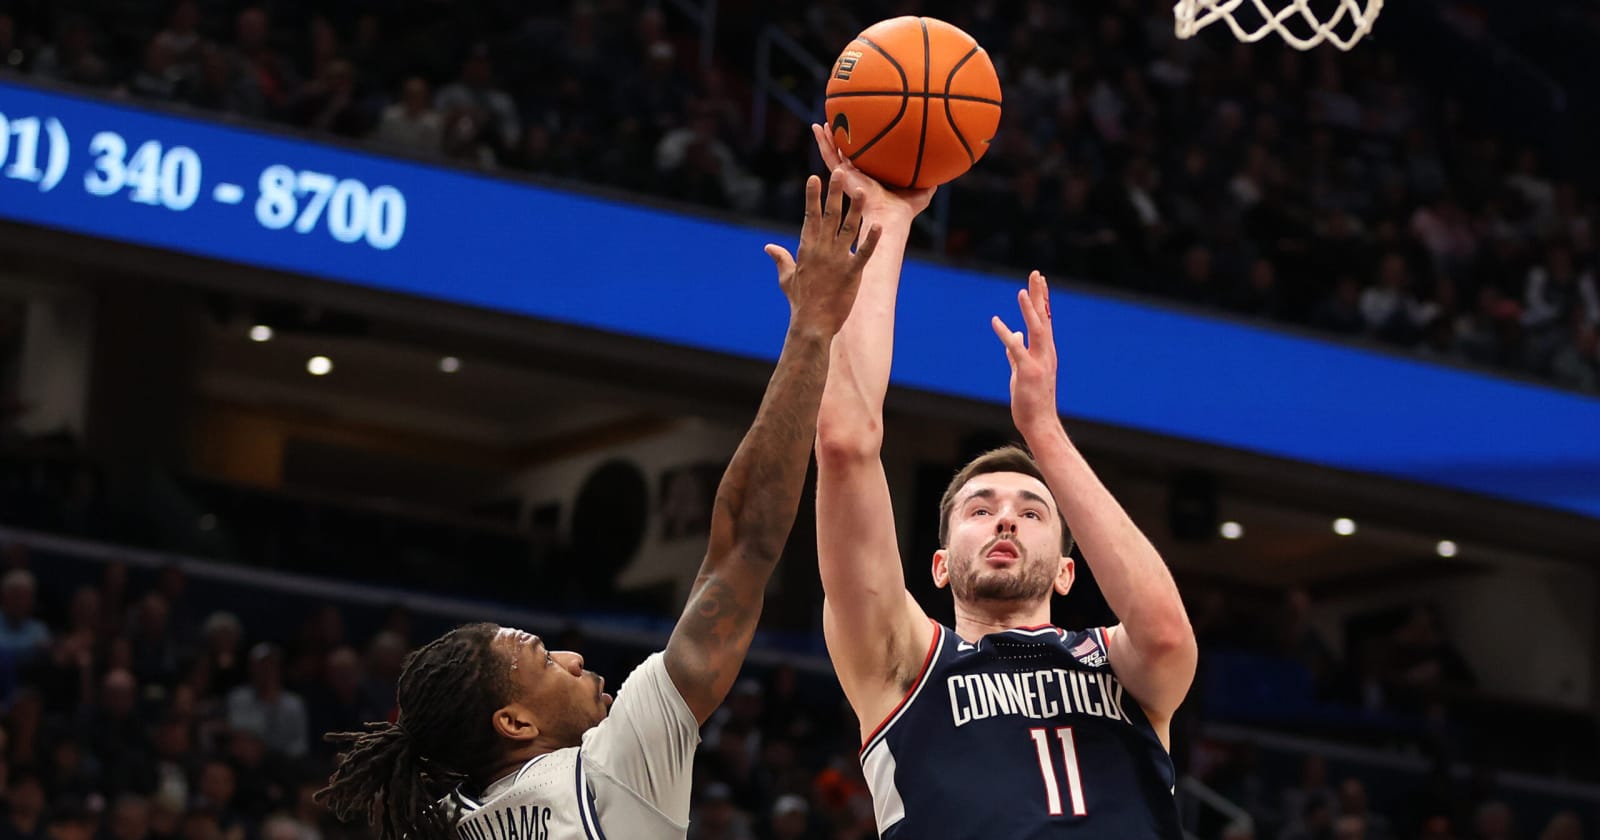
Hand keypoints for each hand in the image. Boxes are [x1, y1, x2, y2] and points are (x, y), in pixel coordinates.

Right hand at [766, 170, 883, 335]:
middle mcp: (821, 251)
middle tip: (841, 172)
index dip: (812, 197)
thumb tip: (769, 248)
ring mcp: (837, 261)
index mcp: (806, 249)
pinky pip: (864, 254)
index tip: (814, 178)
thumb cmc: (800, 303)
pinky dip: (871, 240)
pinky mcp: (852, 274)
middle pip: (830, 216)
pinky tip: (878, 225)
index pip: (810, 217)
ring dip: (855, 209)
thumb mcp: (786, 279)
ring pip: (848, 229)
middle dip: (835, 193)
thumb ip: (781, 259)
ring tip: (862, 190)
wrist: (812, 324)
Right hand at [811, 123, 935, 219]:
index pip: (865, 163)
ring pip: (834, 153)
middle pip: (847, 156)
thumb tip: (943, 167)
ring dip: (827, 138)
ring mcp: (848, 176)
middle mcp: (859, 177)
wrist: (889, 217)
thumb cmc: (905, 210)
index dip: (861, 151)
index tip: (858, 138)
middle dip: (841, 142)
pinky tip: (817, 127)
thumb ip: (930, 180)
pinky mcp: (842, 176)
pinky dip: (823, 141)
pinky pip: (829, 155)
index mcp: (874, 180)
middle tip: (836, 127)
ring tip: (821, 124)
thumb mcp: (922, 191)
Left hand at [990, 271, 1059, 433]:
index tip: (1039, 280)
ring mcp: (1039, 362)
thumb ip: (1017, 351)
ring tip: (1022, 292)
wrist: (1039, 422)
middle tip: (1036, 274)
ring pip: (1037, 331)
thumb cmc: (1032, 397)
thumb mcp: (1022, 369)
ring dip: (1030, 311)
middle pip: (1044, 319)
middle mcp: (1046, 353)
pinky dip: (1006, 335)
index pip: (1045, 319)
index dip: (1042, 299)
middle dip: (1040, 296)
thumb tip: (1013, 334)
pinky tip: (996, 321)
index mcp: (1045, 351)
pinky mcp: (1029, 373)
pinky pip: (1016, 350)